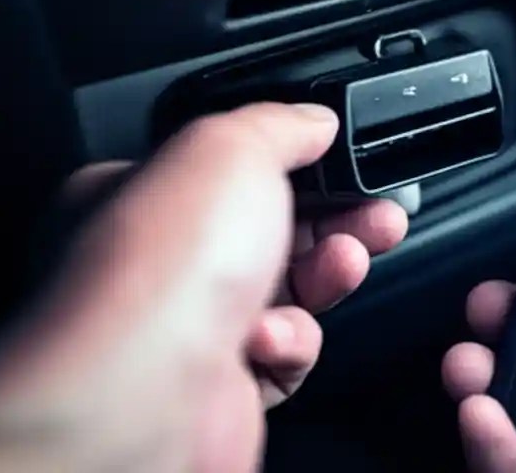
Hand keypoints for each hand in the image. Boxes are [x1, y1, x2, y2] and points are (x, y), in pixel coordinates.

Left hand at [0, 103, 406, 471]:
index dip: (299, 161)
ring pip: (286, 292)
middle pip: (271, 228)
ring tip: (343, 262)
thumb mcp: (228, 147)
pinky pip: (283, 355)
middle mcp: (158, 262)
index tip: (349, 160)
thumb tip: (313, 120)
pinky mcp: (219, 388)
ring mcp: (187, 327)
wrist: (144, 397)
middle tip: (375, 214)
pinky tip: (274, 335)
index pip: (232, 167)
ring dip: (324, 275)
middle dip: (334, 219)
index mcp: (140, 192)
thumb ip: (279, 125)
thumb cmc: (156, 272)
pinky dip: (293, 342)